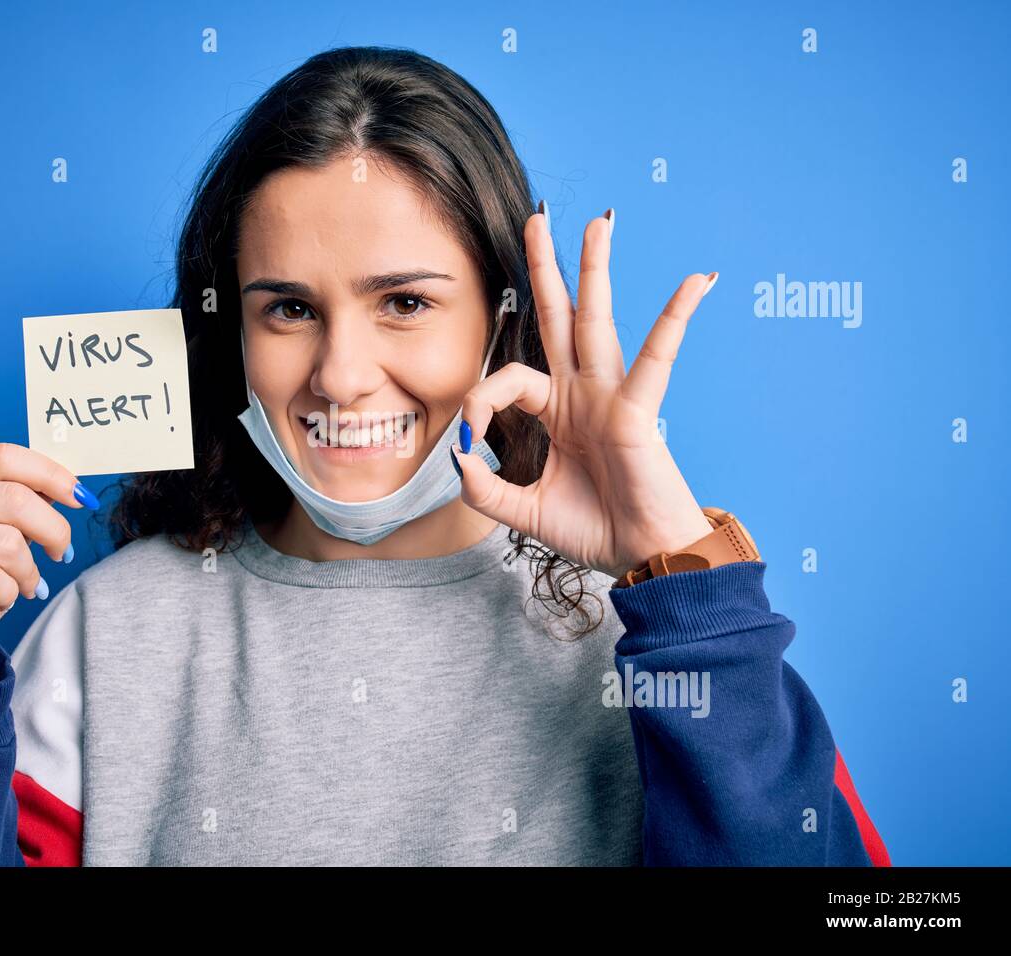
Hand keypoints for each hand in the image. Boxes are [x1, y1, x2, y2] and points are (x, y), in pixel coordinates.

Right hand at [0, 443, 94, 681]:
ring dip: (29, 570)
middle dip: (53, 530)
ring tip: (26, 584)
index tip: (81, 498)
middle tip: (62, 553)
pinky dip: (8, 593)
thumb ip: (26, 503)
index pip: (3, 457)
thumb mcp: (4, 534)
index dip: (50, 474)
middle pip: (12, 497)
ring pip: (5, 542)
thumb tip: (68, 486)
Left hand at [453, 207, 716, 579]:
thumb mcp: (522, 512)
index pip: (507, 379)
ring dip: (597, 271)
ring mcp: (611, 398)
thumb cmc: (595, 530)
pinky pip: (658, 358)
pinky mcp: (639, 412)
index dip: (478, 401)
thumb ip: (485, 487)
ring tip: (599, 222)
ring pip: (599, 322)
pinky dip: (676, 319)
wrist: (643, 558)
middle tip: (535, 218)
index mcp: (557, 412)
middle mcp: (584, 394)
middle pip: (560, 318)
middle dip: (546, 269)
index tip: (469, 442)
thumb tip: (459, 455)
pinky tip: (696, 281)